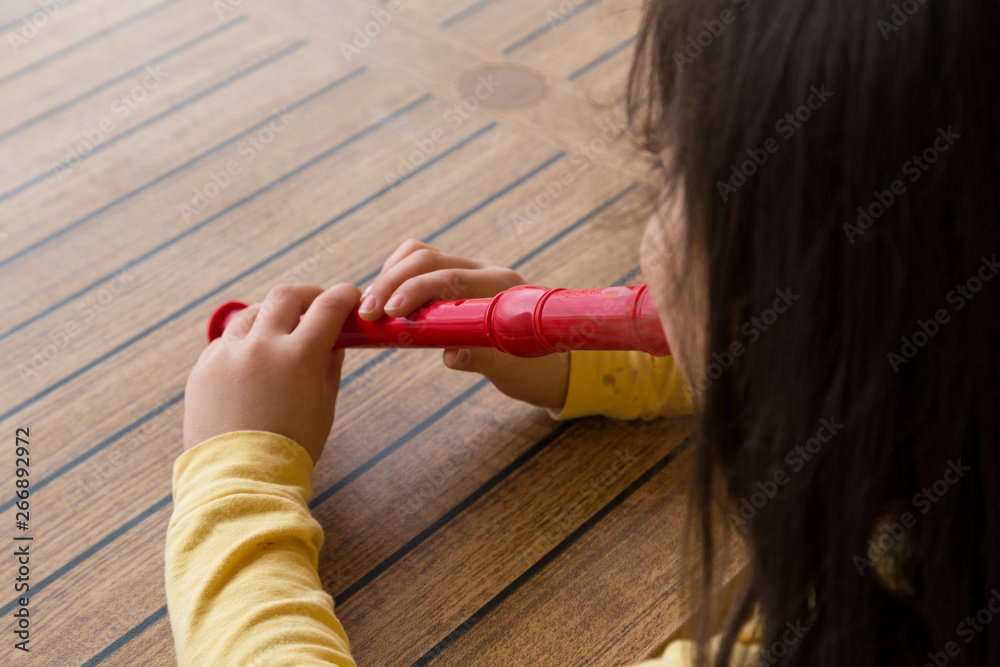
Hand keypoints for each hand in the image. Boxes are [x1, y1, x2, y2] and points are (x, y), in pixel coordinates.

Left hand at [183, 283, 361, 464]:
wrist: (240, 479)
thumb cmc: (291, 448)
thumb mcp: (324, 407)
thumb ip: (330, 367)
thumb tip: (334, 342)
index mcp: (299, 356)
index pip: (327, 307)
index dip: (344, 295)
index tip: (350, 296)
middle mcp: (261, 346)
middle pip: (285, 296)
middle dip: (306, 295)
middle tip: (315, 305)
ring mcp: (228, 355)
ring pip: (252, 314)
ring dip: (272, 316)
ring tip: (281, 333)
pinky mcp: (204, 368)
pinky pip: (227, 341)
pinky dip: (244, 343)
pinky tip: (253, 362)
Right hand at [358, 239, 569, 409]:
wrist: (548, 364)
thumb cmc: (532, 370)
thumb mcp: (510, 370)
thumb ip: (482, 358)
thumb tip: (451, 356)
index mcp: (502, 287)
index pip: (451, 276)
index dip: (415, 290)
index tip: (390, 312)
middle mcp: (485, 270)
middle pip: (426, 258)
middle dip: (391, 281)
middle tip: (366, 314)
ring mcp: (470, 270)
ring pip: (419, 255)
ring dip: (390, 276)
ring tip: (372, 309)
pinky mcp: (456, 277)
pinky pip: (420, 266)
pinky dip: (396, 279)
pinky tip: (385, 305)